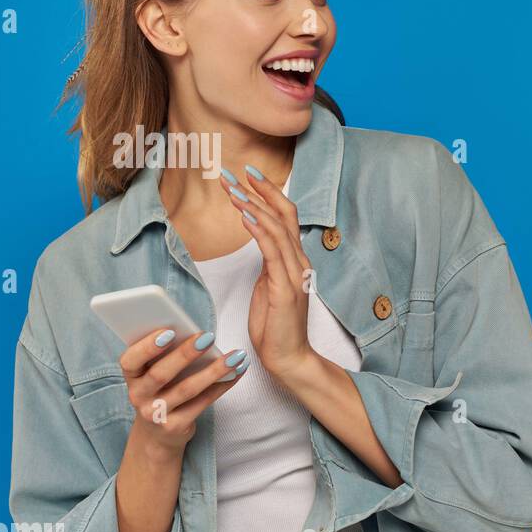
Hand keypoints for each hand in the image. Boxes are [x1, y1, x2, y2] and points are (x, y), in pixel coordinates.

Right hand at [120, 327, 246, 454]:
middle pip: (161, 374)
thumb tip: (197, 335)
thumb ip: (165, 357)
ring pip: (187, 389)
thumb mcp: (153, 374)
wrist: (157, 433)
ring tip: (235, 356)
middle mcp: (139, 396)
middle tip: (208, 337)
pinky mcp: (175, 426)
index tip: (170, 331)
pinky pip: (202, 403)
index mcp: (132, 377)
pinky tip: (237, 372)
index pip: (130, 360)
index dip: (147, 346)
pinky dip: (222, 386)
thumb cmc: (161, 391)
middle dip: (186, 354)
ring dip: (214, 371)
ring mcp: (156, 414)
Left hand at [219, 165, 316, 380]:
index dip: (268, 192)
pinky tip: (246, 216)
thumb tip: (258, 240)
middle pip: (284, 214)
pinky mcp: (286, 288)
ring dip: (253, 206)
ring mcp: (295, 274)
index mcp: (295, 261)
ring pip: (277, 229)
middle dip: (258, 191)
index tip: (247, 174)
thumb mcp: (269, 287)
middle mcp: (299, 262)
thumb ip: (268, 263)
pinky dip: (260, 231)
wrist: (289, 358)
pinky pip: (273, 252)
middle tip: (234, 172)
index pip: (285, 217)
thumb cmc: (276, 327)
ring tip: (232, 190)